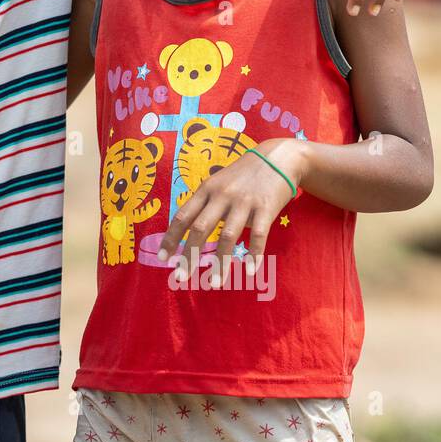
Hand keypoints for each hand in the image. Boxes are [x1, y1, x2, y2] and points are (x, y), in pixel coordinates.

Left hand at [156, 138, 305, 284]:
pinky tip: (249, 271)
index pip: (183, 216)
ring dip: (221, 263)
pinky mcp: (266, 208)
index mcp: (206, 189)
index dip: (171, 238)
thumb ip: (205, 204)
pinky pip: (258, 236)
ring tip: (215, 283)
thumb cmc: (243, 174)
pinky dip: (253, 254)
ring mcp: (244, 202)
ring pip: (228, 237)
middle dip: (189, 255)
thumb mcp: (218, 182)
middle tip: (180, 277)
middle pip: (200, 229)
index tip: (162, 257)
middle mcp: (222, 195)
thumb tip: (190, 232)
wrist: (278, 158)